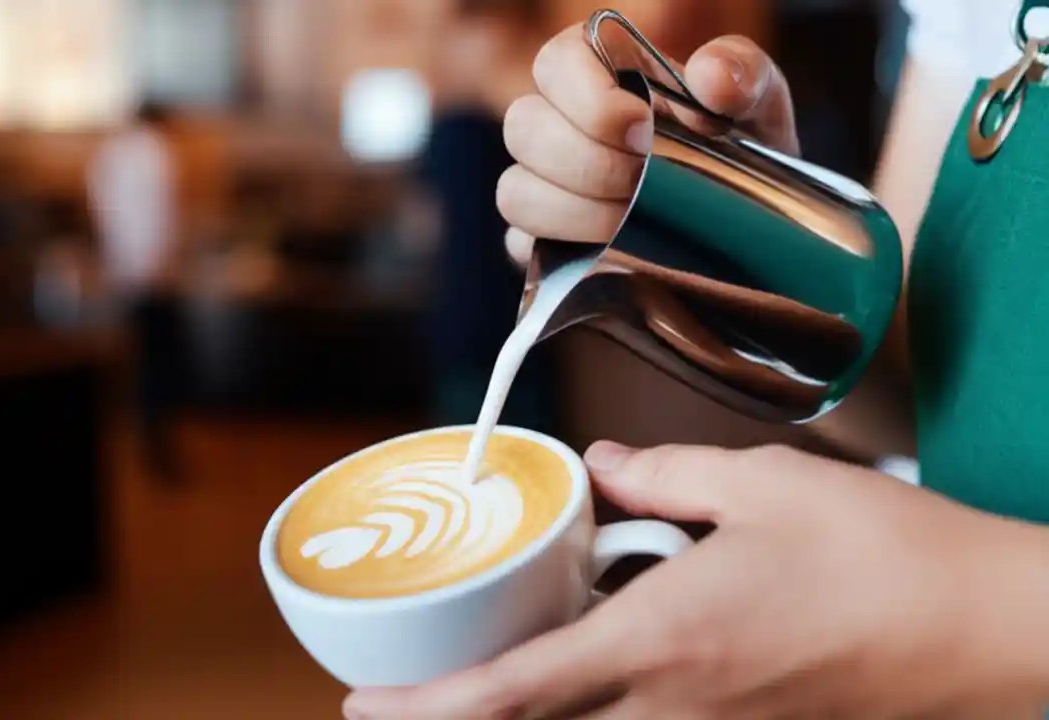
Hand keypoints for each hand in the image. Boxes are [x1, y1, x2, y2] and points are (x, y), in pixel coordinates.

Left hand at [345, 444, 1048, 718]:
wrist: (987, 631)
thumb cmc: (885, 557)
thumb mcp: (762, 485)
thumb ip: (664, 474)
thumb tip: (603, 467)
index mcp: (662, 642)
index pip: (515, 696)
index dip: (428, 711)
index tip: (364, 708)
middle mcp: (673, 707)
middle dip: (460, 719)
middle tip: (407, 682)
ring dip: (527, 711)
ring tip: (486, 665)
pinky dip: (591, 706)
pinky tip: (591, 661)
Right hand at [500, 25, 799, 262]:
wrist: (746, 232)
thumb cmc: (741, 155)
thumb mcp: (758, 104)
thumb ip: (741, 72)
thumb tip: (710, 77)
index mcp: (602, 73)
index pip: (556, 62)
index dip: (589, 97)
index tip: (641, 127)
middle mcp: (560, 124)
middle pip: (523, 126)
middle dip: (587, 162)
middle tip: (642, 182)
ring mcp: (544, 185)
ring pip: (516, 191)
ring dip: (575, 210)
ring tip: (630, 221)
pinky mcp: (542, 241)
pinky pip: (522, 243)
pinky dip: (567, 246)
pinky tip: (612, 248)